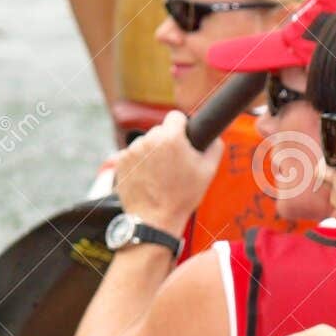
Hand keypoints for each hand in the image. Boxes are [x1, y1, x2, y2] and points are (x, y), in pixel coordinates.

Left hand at [114, 110, 223, 229]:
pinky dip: (140, 164)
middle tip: (173, 165)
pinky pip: (134, 156)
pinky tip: (148, 180)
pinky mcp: (121, 161)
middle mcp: (149, 139)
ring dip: (153, 154)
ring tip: (160, 176)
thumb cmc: (181, 197)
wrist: (154, 219)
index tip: (184, 141)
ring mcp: (132, 150)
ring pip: (146, 144)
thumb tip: (214, 138)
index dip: (182, 128)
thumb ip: (215, 148)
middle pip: (160, 131)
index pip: (176, 116)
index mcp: (171, 137)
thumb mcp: (207, 172)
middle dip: (167, 143)